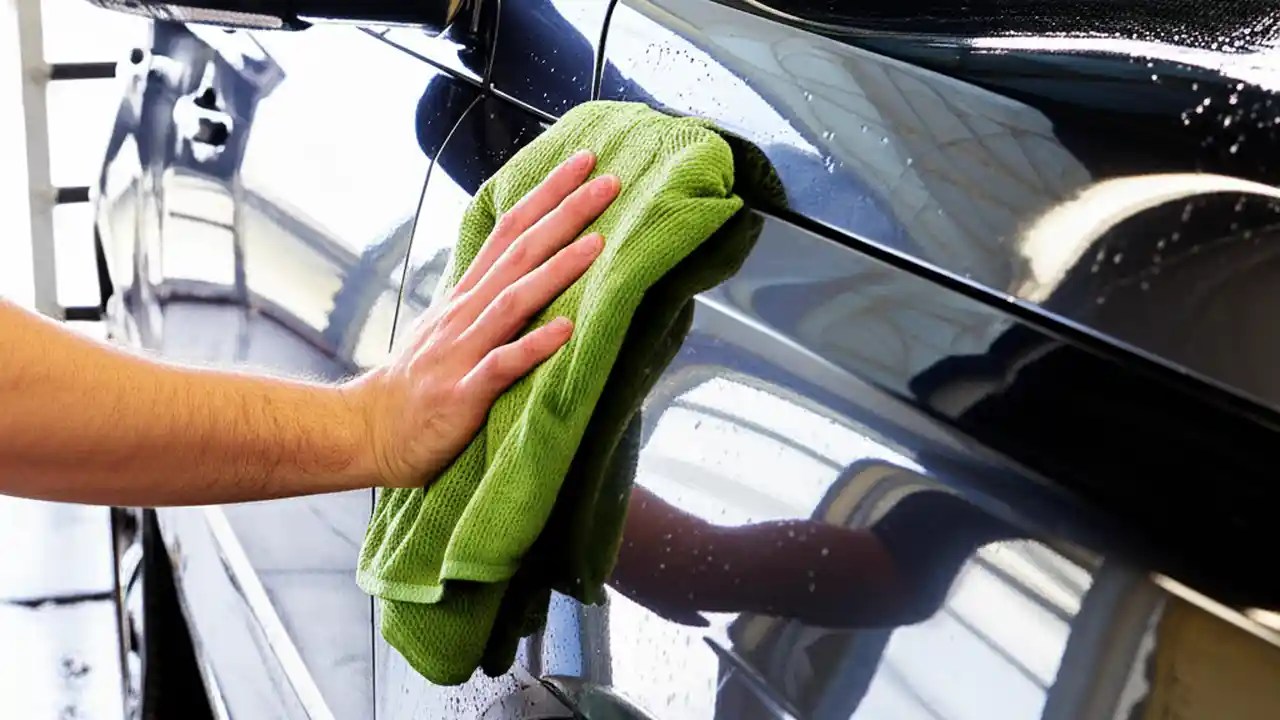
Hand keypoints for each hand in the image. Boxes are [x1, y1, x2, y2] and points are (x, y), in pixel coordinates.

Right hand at [343, 151, 618, 488]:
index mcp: (468, 295)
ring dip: (557, 271)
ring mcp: (463, 351)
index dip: (546, 195)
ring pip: (513, 301)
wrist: (370, 429)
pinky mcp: (463, 394)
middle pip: (519, 252)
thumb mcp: (453, 327)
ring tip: (597, 245)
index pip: (510, 231)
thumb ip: (489, 299)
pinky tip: (566, 330)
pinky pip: (502, 366)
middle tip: (607, 182)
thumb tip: (532, 269)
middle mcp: (466, 313)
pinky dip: (534, 346)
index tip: (583, 162)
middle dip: (565, 214)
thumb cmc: (422, 381)